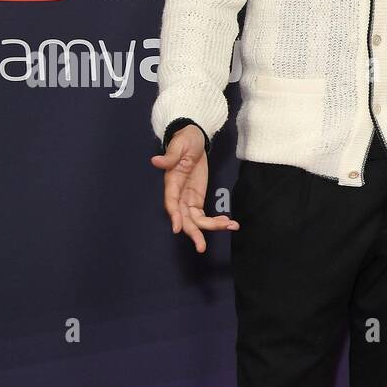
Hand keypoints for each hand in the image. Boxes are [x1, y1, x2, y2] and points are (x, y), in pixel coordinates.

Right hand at [150, 126, 238, 252]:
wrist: (194, 138)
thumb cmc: (185, 140)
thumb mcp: (179, 145)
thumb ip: (170, 156)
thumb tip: (156, 161)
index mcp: (172, 182)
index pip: (172, 202)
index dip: (174, 215)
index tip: (178, 229)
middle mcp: (178, 194)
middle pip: (184, 218)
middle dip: (193, 232)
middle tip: (202, 247)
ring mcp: (187, 198)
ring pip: (196, 220)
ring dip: (211, 227)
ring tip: (231, 226)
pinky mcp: (196, 199)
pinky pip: (204, 215)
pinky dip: (215, 220)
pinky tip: (228, 222)